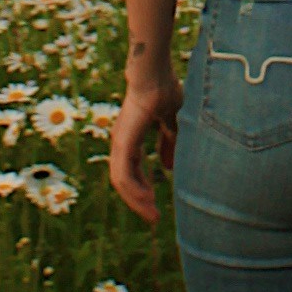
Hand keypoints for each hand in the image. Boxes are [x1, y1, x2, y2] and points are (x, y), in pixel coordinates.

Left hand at [108, 68, 180, 223]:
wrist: (155, 73)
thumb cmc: (163, 90)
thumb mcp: (171, 124)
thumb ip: (169, 144)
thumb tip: (168, 167)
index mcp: (130, 139)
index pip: (132, 172)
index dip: (142, 189)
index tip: (155, 206)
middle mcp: (121, 143)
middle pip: (124, 181)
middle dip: (138, 201)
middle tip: (153, 218)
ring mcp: (119, 142)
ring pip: (121, 181)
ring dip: (135, 200)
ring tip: (151, 213)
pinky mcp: (122, 142)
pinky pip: (123, 173)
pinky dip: (134, 189)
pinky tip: (147, 199)